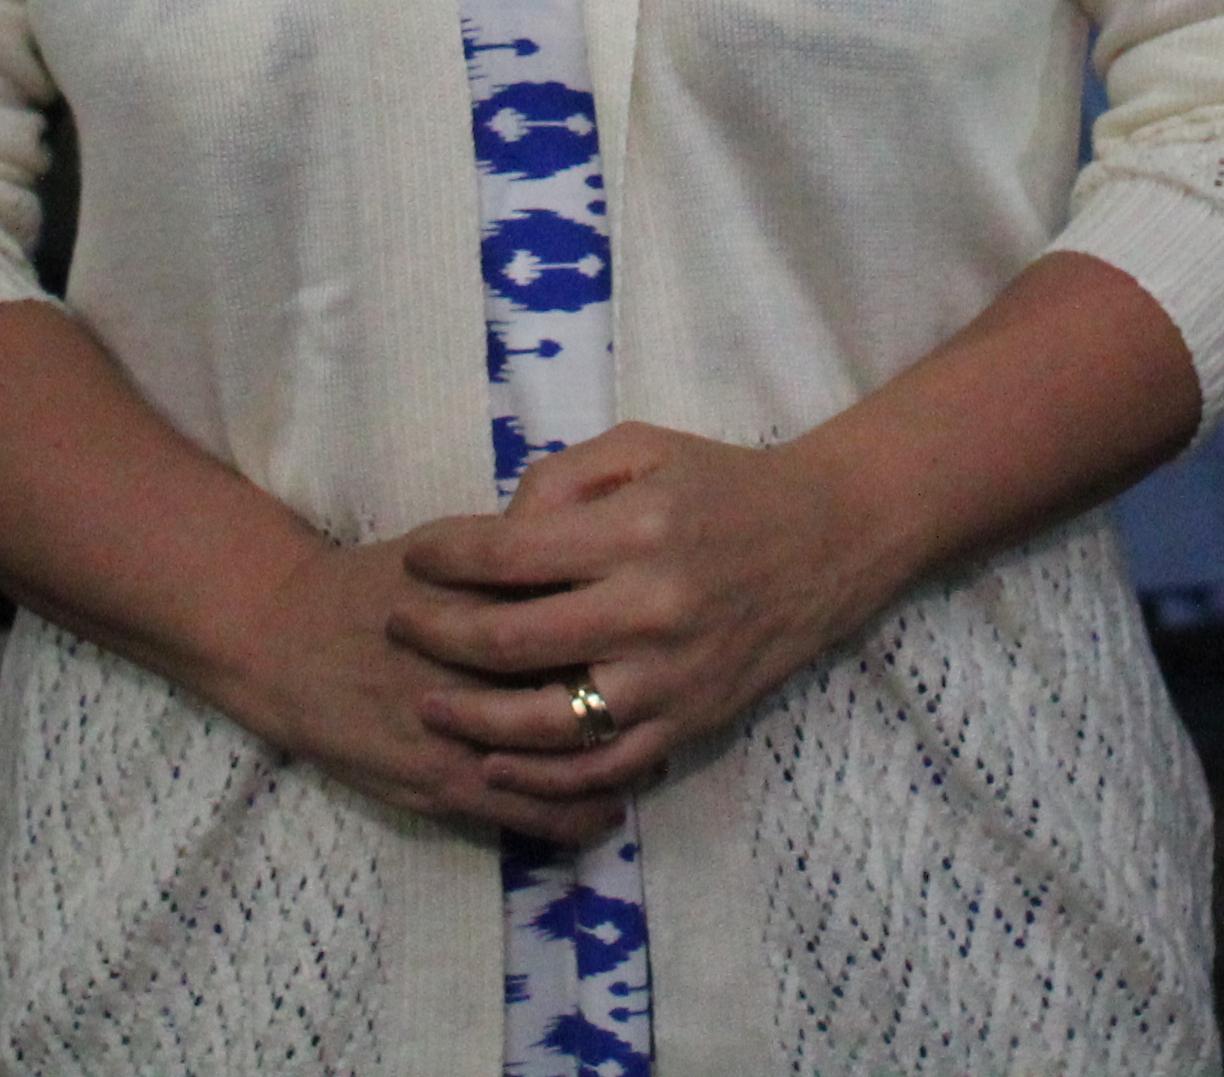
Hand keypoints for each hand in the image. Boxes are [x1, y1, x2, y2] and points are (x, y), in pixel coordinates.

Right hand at [211, 533, 634, 848]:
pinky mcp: (446, 785)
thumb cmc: (373, 587)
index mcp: (483, 598)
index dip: (636, 617)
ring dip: (626, 759)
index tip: (676, 616)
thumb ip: (515, 558)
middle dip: (644, 687)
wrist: (286, 644)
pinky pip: (534, 813)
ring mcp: (465, 732)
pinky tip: (611, 806)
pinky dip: (583, 813)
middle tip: (685, 685)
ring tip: (659, 749)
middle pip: (589, 682)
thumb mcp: (446, 548)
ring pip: (573, 758)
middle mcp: (480, 666)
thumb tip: (595, 557)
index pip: (583, 610)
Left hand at [384, 426, 899, 812]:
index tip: (415, 558)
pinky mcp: (688, 723)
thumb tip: (494, 536)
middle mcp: (649, 610)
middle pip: (510, 643)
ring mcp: (669, 677)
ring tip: (426, 702)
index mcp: (633, 532)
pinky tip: (493, 759)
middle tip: (398, 625)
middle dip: (436, 635)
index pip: (507, 555)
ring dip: (472, 719)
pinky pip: (603, 767)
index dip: (444, 558)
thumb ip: (559, 480)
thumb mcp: (642, 449)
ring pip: (547, 723)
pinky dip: (541, 775)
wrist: (825, 540)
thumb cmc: (720, 485)